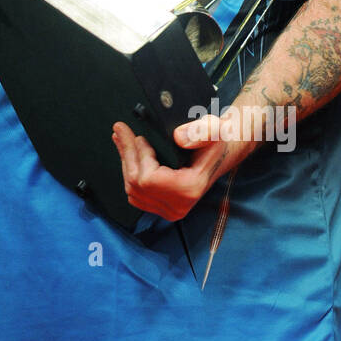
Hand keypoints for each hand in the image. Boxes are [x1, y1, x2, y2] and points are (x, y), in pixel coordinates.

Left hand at [111, 114, 253, 221]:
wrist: (221, 153)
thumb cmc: (216, 139)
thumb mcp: (213, 129)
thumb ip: (199, 132)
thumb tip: (177, 138)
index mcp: (189, 189)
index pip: (148, 178)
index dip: (139, 156)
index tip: (139, 136)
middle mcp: (179, 206)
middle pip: (136, 184)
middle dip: (126, 155)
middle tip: (120, 130)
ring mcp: (170, 211)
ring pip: (133, 190)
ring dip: (125, 163)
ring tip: (121, 139)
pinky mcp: (164, 210)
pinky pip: (136, 196)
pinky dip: (129, 175)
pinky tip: (128, 155)